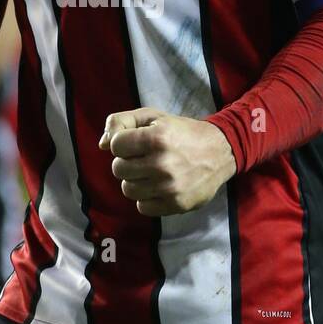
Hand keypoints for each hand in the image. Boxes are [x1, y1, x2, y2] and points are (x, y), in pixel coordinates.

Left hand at [99, 107, 235, 216]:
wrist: (221, 152)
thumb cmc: (182, 132)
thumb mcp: (154, 117)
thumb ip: (122, 122)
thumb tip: (101, 144)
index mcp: (157, 138)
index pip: (115, 145)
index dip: (122, 143)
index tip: (136, 143)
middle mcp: (162, 164)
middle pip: (118, 169)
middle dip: (127, 162)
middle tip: (144, 158)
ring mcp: (169, 187)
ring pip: (127, 189)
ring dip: (135, 180)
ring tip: (151, 172)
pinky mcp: (175, 205)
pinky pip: (142, 206)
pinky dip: (146, 197)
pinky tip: (158, 186)